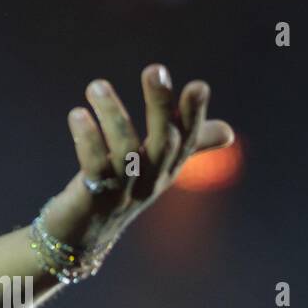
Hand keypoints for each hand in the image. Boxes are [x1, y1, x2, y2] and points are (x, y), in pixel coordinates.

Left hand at [42, 64, 234, 260]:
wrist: (80, 238)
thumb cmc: (119, 194)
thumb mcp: (154, 168)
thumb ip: (188, 146)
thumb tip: (230, 132)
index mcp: (166, 170)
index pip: (187, 139)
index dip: (194, 114)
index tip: (199, 85)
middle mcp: (151, 182)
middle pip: (164, 142)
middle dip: (162, 105)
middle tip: (155, 69)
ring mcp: (124, 194)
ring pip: (126, 151)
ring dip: (113, 114)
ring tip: (97, 85)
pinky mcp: (94, 200)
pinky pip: (94, 167)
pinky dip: (88, 139)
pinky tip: (78, 115)